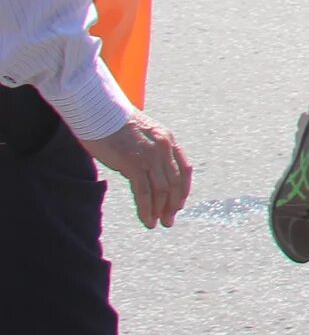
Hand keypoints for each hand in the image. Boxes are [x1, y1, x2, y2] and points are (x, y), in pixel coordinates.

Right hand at [81, 109, 192, 228]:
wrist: (97, 111)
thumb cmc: (113, 123)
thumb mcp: (141, 135)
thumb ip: (149, 152)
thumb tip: (147, 177)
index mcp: (168, 140)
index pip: (184, 170)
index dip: (183, 190)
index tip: (179, 204)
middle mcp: (164, 148)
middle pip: (175, 183)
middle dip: (173, 204)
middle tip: (169, 220)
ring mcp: (149, 156)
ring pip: (161, 190)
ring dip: (160, 210)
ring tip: (157, 223)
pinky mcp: (133, 163)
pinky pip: (145, 192)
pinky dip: (147, 209)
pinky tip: (146, 220)